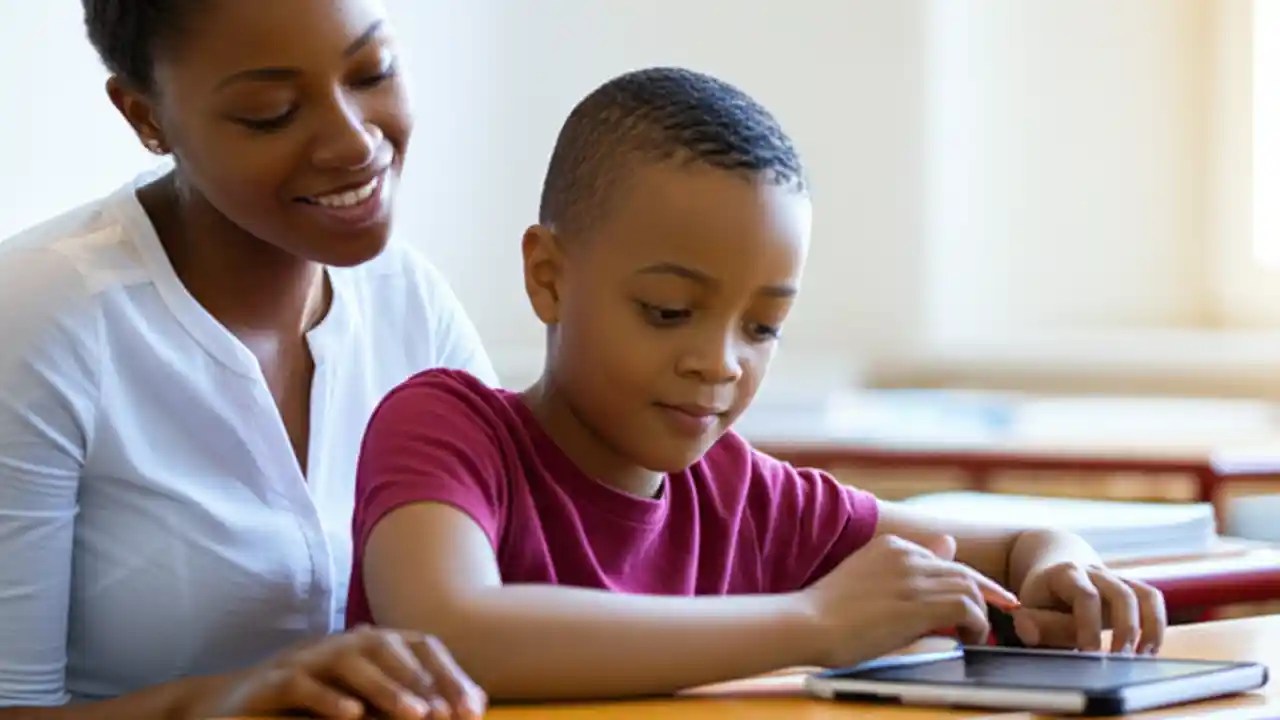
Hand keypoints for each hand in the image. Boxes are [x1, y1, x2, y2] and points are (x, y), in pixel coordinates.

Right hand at [190, 626, 486, 719]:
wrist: (228, 706)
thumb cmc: (306, 708)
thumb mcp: (361, 703)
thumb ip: (403, 700)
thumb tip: (462, 706)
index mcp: (367, 646)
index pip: (418, 647)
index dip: (448, 673)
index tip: (473, 708)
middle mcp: (341, 645)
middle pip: (391, 649)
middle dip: (425, 681)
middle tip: (450, 714)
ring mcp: (305, 659)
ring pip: (352, 663)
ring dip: (388, 688)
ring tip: (416, 714)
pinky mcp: (271, 682)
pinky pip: (302, 683)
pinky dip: (328, 698)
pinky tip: (353, 715)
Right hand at [802, 533, 1009, 666]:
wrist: (808, 623)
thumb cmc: (828, 611)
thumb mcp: (868, 580)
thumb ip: (905, 566)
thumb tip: (946, 542)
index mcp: (891, 546)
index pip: (943, 559)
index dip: (968, 579)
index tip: (985, 595)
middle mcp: (907, 554)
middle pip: (963, 571)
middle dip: (988, 592)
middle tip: (1004, 609)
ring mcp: (915, 576)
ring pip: (970, 588)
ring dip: (979, 613)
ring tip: (974, 634)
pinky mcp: (922, 601)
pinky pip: (968, 609)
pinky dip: (976, 626)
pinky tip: (968, 639)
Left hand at [1013, 561, 1166, 654]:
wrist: (1055, 564)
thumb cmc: (1043, 596)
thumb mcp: (1032, 607)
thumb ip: (1036, 622)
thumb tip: (1027, 630)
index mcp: (1065, 574)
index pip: (1084, 596)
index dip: (1088, 626)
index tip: (1089, 654)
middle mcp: (1094, 571)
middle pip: (1121, 594)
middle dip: (1124, 630)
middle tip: (1118, 661)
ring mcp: (1116, 578)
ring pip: (1143, 594)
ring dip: (1147, 629)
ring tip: (1140, 659)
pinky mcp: (1131, 587)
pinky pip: (1152, 598)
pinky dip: (1156, 624)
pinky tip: (1148, 651)